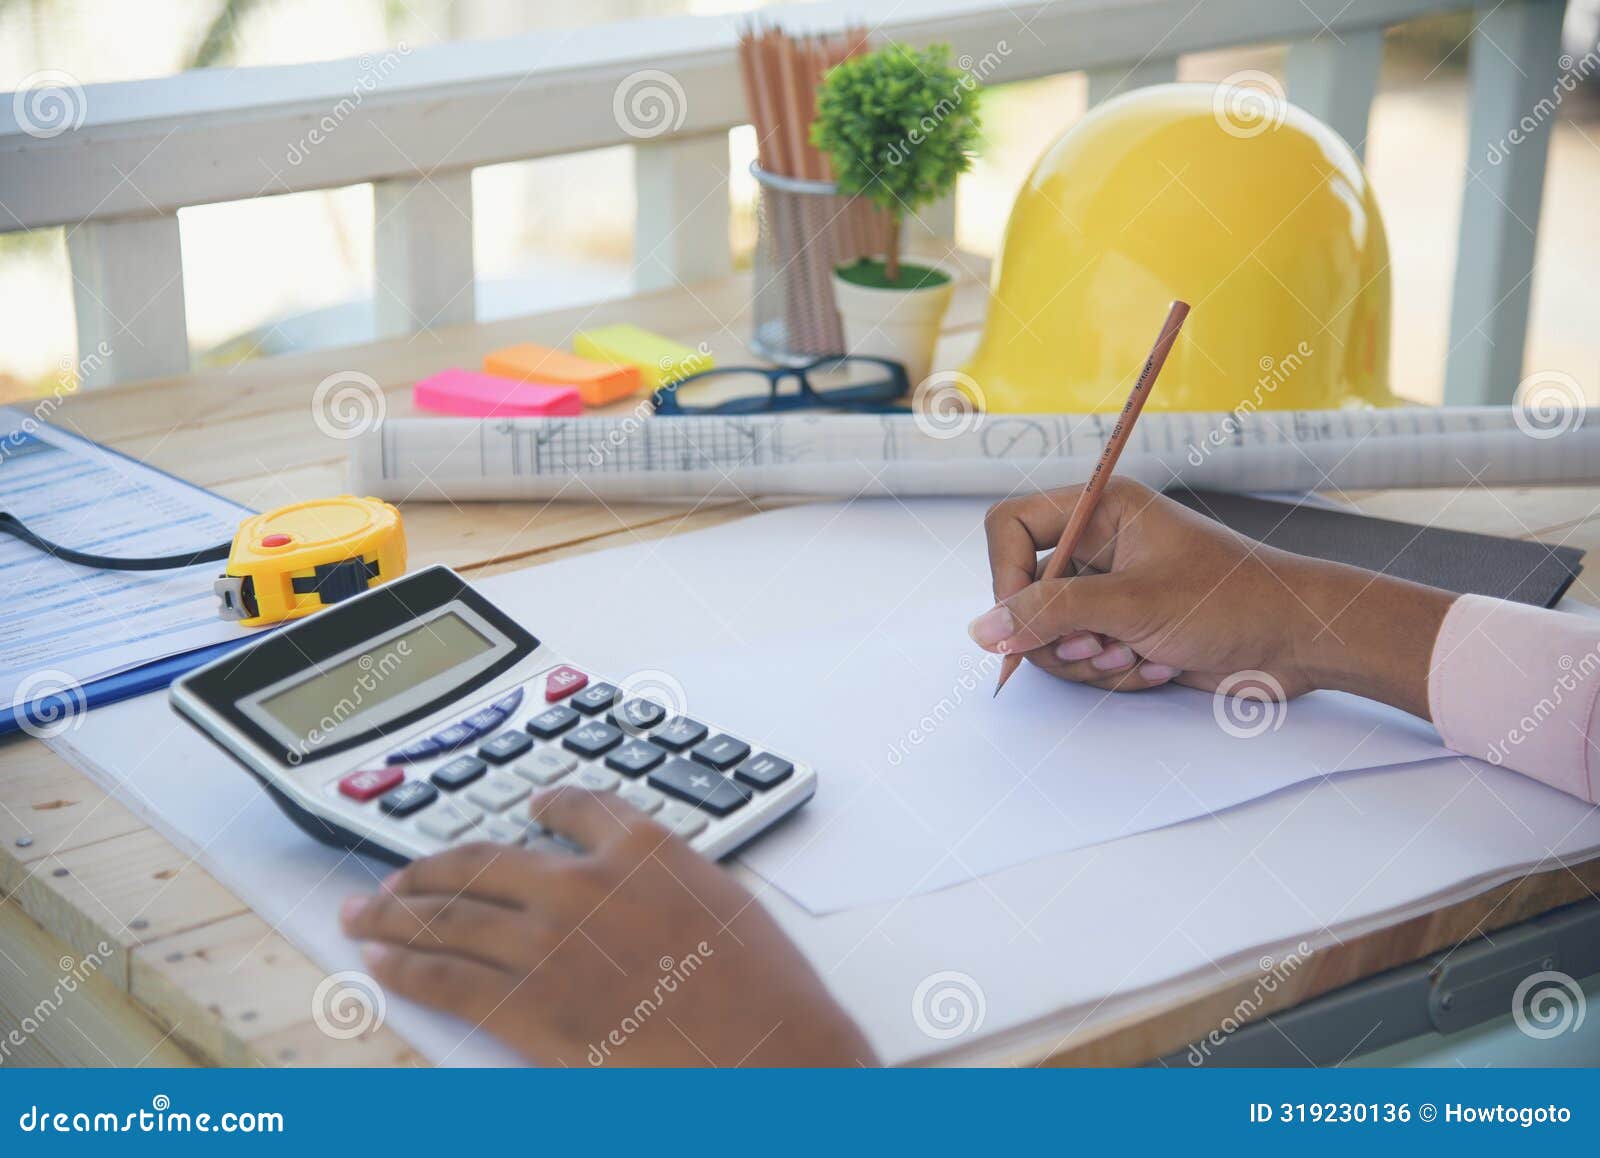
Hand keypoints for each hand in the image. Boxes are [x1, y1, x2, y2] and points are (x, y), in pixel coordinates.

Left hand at [340, 788, 873, 1066]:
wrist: (766, 1052)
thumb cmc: (765, 990)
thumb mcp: (724, 904)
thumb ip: (669, 885)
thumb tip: (646, 893)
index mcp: (642, 847)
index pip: (575, 807)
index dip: (541, 805)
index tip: (529, 807)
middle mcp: (583, 882)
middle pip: (484, 861)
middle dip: (430, 866)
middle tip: (398, 873)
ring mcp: (550, 942)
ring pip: (450, 915)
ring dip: (396, 911)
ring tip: (364, 911)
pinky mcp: (529, 1005)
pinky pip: (448, 977)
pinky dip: (406, 966)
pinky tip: (380, 961)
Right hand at [970, 479, 1453, 716]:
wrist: (1301, 642)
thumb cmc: (1235, 600)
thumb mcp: (1133, 604)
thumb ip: (1050, 613)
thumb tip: (984, 629)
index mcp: (1101, 510)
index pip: (1011, 526)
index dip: (1005, 575)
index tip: (1018, 620)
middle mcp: (1099, 547)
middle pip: (1024, 592)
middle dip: (1057, 634)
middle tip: (1099, 645)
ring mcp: (1109, 592)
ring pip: (1050, 635)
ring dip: (1089, 659)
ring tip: (1139, 654)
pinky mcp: (1123, 631)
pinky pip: (1082, 660)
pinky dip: (1113, 673)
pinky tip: (1158, 664)